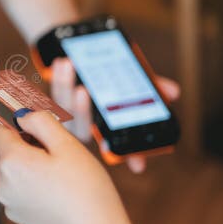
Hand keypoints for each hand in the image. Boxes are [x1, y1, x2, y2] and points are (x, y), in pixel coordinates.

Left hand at [0, 112, 135, 223]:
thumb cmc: (86, 191)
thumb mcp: (67, 145)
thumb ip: (41, 122)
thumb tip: (23, 114)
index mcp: (11, 162)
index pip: (1, 130)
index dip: (22, 125)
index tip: (42, 127)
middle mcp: (2, 184)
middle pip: (10, 151)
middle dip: (31, 146)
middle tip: (62, 154)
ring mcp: (9, 203)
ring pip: (17, 171)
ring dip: (35, 166)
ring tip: (64, 175)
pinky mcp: (20, 217)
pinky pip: (23, 190)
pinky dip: (37, 185)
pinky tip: (61, 192)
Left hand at [49, 58, 180, 172]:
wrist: (76, 58)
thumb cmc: (106, 75)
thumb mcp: (129, 79)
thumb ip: (149, 86)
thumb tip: (173, 92)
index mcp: (104, 128)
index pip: (119, 146)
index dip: (130, 156)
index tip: (138, 165)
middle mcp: (84, 128)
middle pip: (82, 128)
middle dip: (83, 110)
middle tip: (84, 90)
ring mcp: (65, 119)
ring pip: (63, 110)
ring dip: (64, 86)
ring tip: (68, 64)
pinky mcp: (49, 106)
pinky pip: (50, 96)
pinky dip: (55, 78)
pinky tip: (58, 64)